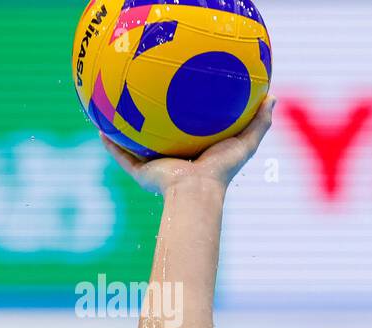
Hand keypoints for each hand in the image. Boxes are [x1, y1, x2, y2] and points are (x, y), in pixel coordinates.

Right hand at [100, 94, 276, 197]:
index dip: (182, 114)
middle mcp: (173, 160)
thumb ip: (259, 122)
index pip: (188, 130)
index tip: (178, 93)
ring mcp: (154, 167)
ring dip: (123, 128)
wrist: (196, 191)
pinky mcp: (141, 173)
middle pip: (159, 136)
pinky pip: (120, 155)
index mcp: (195, 153)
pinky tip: (97, 125)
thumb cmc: (222, 169)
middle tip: (143, 93)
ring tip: (112, 105)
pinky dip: (109, 143)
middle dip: (151, 119)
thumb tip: (273, 96)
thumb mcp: (245, 143)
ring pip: (134, 145)